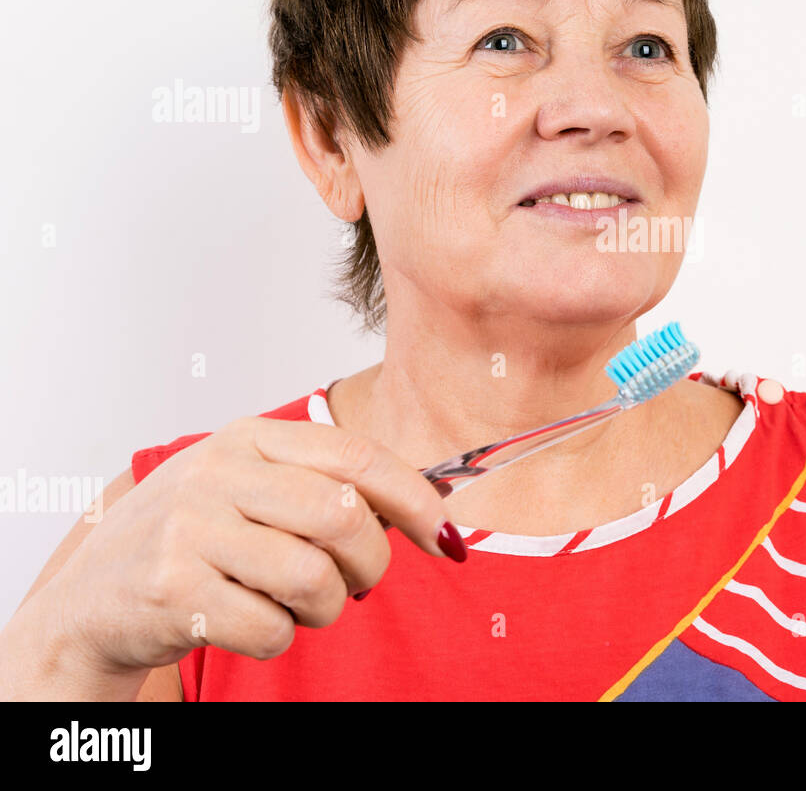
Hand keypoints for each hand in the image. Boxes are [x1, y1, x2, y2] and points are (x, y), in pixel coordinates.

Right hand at [39, 416, 457, 678]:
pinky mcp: (172, 591)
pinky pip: (272, 628)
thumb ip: (324, 486)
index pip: (357, 456)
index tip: (444, 535)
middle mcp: (217, 474)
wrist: (89, 601)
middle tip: (355, 583)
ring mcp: (189, 530)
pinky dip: (278, 638)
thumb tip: (431, 512)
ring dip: (324, 609)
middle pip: (345, 517)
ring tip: (297, 606)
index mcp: (248, 439)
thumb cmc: (190, 543)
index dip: (415, 498)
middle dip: (370, 563)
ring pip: (314, 577)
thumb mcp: (249, 489)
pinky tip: (248, 622)